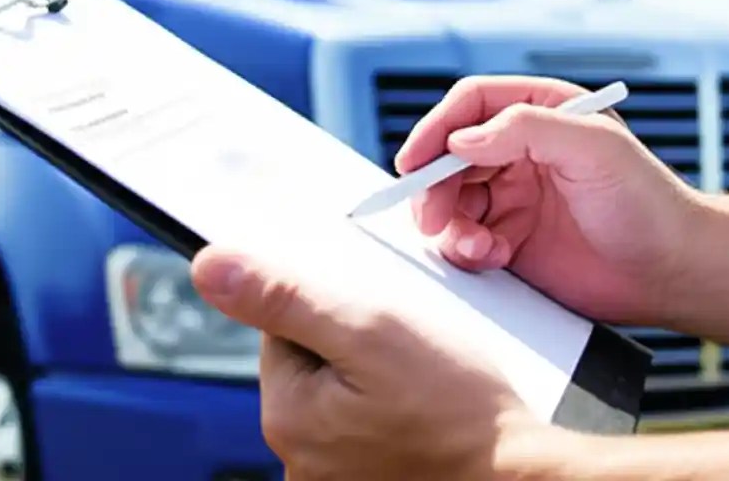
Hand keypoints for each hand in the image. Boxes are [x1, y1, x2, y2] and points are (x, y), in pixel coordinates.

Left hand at [190, 245, 563, 480]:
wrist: (519, 477)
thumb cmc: (457, 410)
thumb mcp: (370, 328)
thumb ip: (286, 296)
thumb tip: (209, 268)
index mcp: (287, 415)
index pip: (281, 326)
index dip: (331, 306)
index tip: (374, 318)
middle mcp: (300, 457)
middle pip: (310, 360)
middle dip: (353, 342)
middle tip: (406, 352)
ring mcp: (335, 476)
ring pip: (341, 391)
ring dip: (376, 375)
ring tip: (422, 383)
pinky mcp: (370, 480)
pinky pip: (365, 425)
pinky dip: (391, 410)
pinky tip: (424, 410)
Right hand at [396, 75, 702, 326]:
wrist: (671, 271)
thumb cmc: (648, 202)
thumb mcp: (593, 147)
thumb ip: (526, 129)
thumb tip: (461, 139)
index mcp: (540, 113)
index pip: (471, 105)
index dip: (436, 128)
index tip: (414, 159)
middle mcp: (520, 152)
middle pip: (448, 156)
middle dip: (432, 186)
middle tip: (430, 215)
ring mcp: (513, 198)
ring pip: (450, 201)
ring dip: (451, 225)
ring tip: (479, 247)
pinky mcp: (510, 241)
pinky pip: (464, 240)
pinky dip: (467, 250)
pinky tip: (496, 258)